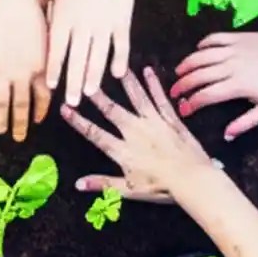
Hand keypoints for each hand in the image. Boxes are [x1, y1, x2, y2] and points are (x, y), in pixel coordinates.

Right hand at [0, 0, 50, 141]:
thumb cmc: (30, 6)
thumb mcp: (49, 28)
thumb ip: (51, 46)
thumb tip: (59, 49)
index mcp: (41, 65)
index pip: (44, 96)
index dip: (41, 109)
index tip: (38, 119)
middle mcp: (22, 73)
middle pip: (21, 105)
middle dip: (20, 123)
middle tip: (19, 138)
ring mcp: (2, 71)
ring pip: (1, 102)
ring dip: (0, 119)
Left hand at [39, 0, 135, 106]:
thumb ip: (44, 1)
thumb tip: (31, 8)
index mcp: (64, 16)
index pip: (56, 49)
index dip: (54, 68)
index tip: (51, 86)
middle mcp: (83, 24)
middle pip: (77, 59)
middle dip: (74, 82)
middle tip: (72, 101)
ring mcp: (104, 24)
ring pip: (98, 57)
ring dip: (94, 76)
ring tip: (91, 93)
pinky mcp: (122, 22)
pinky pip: (120, 45)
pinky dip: (119, 60)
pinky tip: (117, 74)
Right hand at [63, 68, 209, 199]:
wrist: (193, 180)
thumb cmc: (161, 188)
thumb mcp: (129, 190)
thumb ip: (103, 184)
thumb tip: (77, 184)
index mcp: (123, 150)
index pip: (95, 134)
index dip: (78, 121)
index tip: (65, 108)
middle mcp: (135, 132)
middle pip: (112, 110)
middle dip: (97, 95)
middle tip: (85, 78)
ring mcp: (154, 123)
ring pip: (136, 98)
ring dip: (125, 82)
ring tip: (116, 66)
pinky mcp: (171, 120)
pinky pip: (160, 98)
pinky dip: (153, 84)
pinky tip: (148, 71)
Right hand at [170, 32, 257, 139]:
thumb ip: (246, 122)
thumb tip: (227, 134)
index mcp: (238, 85)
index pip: (206, 95)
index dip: (192, 103)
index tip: (184, 109)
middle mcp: (231, 65)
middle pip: (198, 75)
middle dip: (182, 84)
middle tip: (174, 92)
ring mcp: (234, 49)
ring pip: (201, 55)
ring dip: (187, 64)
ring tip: (178, 71)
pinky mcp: (239, 37)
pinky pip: (215, 38)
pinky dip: (203, 44)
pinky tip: (198, 50)